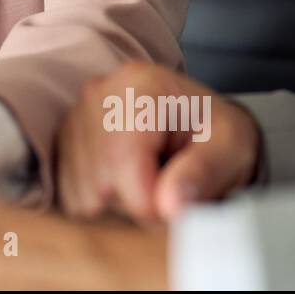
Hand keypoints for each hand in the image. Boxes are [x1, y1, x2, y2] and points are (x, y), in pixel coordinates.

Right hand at [56, 61, 260, 224]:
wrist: (199, 122)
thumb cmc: (217, 134)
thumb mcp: (231, 148)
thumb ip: (204, 174)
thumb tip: (170, 207)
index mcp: (141, 85)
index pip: (123, 159)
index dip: (150, 203)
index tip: (176, 208)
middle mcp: (98, 93)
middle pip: (101, 180)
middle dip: (137, 203)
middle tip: (169, 190)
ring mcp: (75, 115)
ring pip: (83, 193)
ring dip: (118, 206)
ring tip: (149, 182)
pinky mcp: (63, 141)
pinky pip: (71, 195)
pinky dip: (101, 203)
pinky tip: (126, 184)